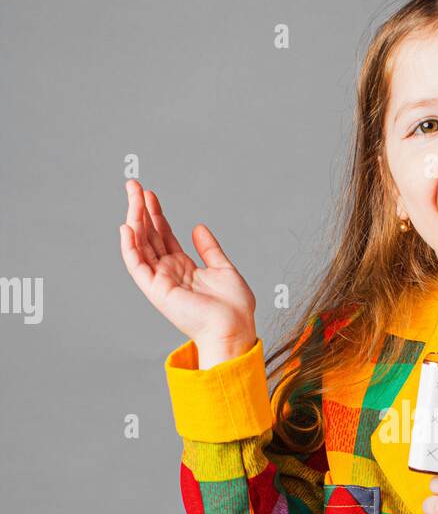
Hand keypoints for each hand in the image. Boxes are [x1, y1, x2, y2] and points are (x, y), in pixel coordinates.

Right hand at [119, 180, 257, 363]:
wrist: (234, 328)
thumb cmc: (233, 307)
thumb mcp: (223, 269)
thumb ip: (209, 249)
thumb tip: (198, 227)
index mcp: (184, 268)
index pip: (163, 235)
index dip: (156, 214)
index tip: (150, 194)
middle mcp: (169, 273)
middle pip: (149, 236)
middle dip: (140, 210)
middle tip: (133, 185)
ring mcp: (161, 281)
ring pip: (141, 245)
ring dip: (134, 220)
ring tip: (132, 196)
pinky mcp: (156, 290)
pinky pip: (137, 266)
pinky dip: (130, 247)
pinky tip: (127, 226)